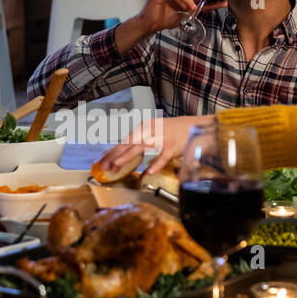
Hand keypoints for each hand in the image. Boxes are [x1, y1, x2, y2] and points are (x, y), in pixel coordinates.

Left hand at [98, 114, 213, 175]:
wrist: (193, 125)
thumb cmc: (172, 130)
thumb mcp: (153, 130)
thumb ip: (140, 139)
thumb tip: (125, 150)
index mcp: (144, 127)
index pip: (125, 140)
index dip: (113, 151)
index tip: (103, 161)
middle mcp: (150, 131)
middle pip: (128, 144)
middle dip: (115, 156)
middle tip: (105, 166)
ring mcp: (161, 138)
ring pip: (140, 148)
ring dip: (127, 158)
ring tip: (117, 167)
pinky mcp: (172, 147)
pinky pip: (162, 157)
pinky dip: (156, 165)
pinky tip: (149, 172)